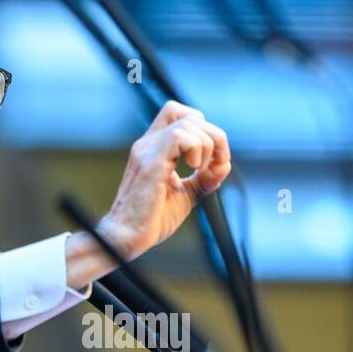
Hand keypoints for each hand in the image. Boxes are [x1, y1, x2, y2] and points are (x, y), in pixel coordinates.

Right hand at [65, 101, 230, 288]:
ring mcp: (147, 150)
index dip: (204, 129)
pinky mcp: (150, 163)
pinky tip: (193, 170)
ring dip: (206, 145)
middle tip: (215, 165)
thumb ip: (204, 178)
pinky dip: (197, 150)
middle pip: (190, 115)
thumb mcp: (186, 195)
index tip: (212, 159)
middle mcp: (149, 143)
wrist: (128, 237)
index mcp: (155, 147)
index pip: (181, 114)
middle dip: (213, 137)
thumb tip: (224, 165)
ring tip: (201, 170)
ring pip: (188, 123)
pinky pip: (179, 137)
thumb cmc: (151, 219)